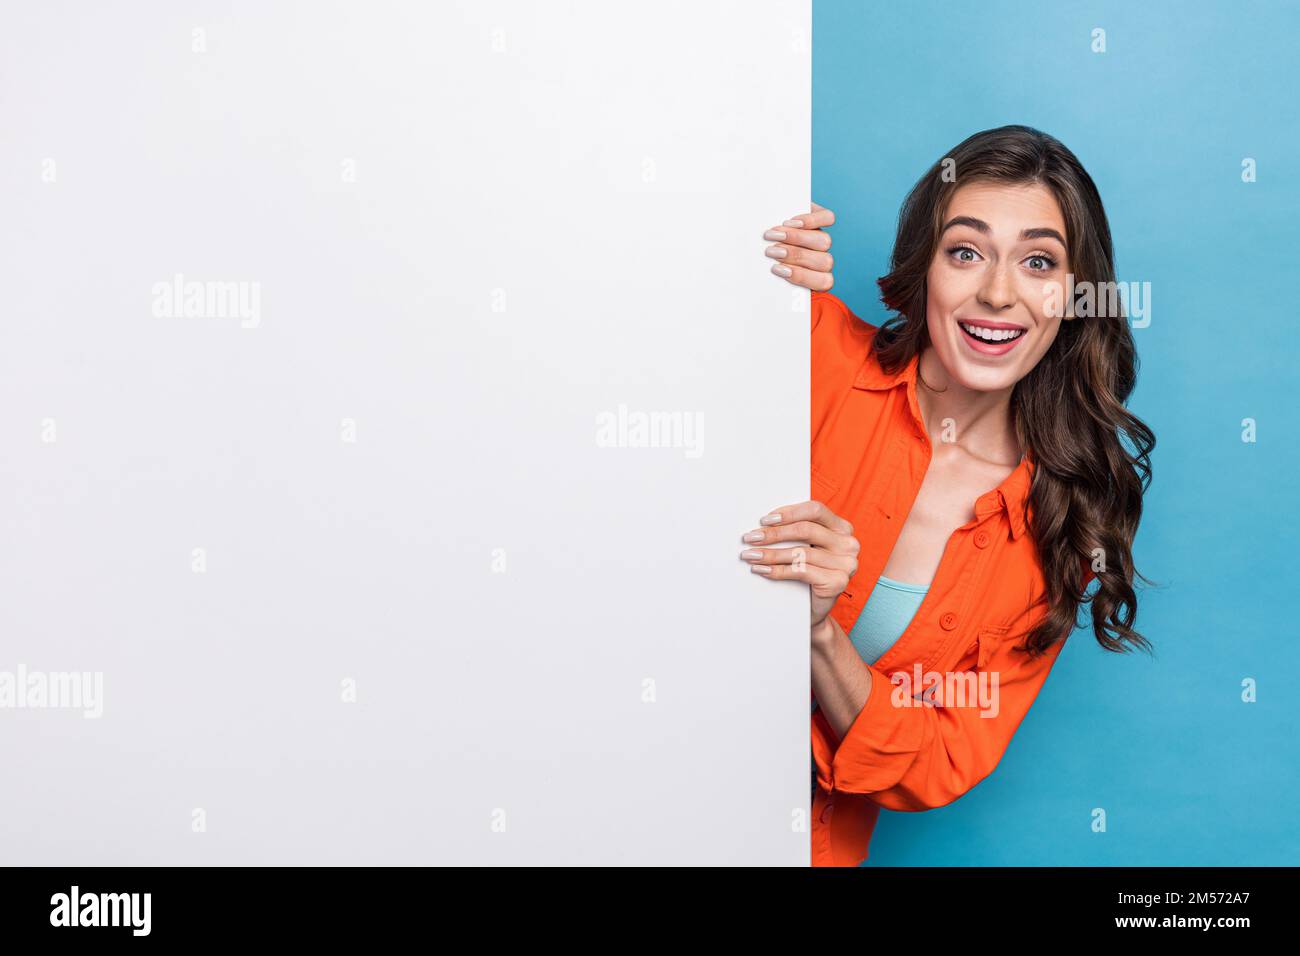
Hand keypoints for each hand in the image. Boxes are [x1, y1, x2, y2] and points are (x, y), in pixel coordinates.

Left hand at [739, 499, 859, 631]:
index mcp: (841, 528)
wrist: (814, 609)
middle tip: (751, 538)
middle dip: (774, 533)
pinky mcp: (838, 582)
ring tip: (751, 555)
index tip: (764, 520)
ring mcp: (846, 563)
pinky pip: (801, 571)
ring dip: (771, 554)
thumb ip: (796, 531)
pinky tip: (762, 570)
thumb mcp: (806, 546)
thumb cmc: (807, 573)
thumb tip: (764, 522)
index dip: (789, 513)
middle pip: (806, 529)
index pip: (814, 510)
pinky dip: (778, 570)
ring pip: (801, 552)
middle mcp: (848, 543)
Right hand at [762, 202, 835, 290]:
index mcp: (817, 276)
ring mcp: (823, 238)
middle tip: (771, 251)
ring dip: (798, 238)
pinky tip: (792, 222)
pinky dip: (812, 220)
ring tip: (776, 235)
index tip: (777, 269)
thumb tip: (761, 280)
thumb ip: (772, 276)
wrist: (767, 221)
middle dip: (795, 256)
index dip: (803, 277)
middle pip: (823, 261)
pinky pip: (828, 219)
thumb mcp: (769, 269)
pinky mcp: (823, 217)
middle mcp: (823, 258)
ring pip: (824, 241)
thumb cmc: (767, 253)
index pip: (823, 282)